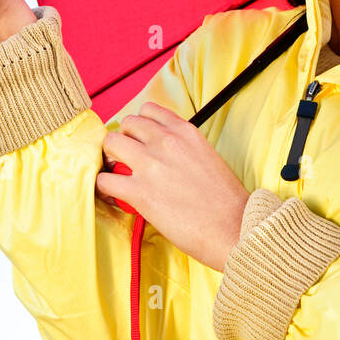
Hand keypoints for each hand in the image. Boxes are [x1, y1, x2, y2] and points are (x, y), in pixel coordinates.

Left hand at [97, 102, 250, 272]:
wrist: (234, 229)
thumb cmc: (225, 201)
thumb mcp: (207, 156)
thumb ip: (182, 147)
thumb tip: (163, 154)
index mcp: (184, 131)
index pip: (148, 110)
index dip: (139, 126)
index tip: (138, 139)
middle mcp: (166, 141)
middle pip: (126, 124)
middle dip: (123, 140)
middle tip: (125, 159)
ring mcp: (151, 164)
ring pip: (111, 144)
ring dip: (110, 159)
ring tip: (116, 175)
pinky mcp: (140, 193)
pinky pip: (105, 180)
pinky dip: (104, 188)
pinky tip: (112, 196)